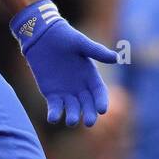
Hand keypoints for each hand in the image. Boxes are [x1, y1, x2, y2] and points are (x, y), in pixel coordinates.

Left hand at [10, 0, 118, 126]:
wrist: (41, 36)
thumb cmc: (63, 37)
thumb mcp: (81, 43)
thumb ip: (96, 51)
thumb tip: (116, 58)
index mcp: (91, 75)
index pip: (99, 92)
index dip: (101, 101)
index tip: (102, 110)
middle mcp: (81, 87)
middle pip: (88, 104)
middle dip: (89, 113)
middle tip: (89, 122)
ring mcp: (66, 92)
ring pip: (72, 108)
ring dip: (73, 115)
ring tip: (71, 121)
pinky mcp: (52, 94)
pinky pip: (55, 107)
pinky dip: (55, 114)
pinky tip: (53, 118)